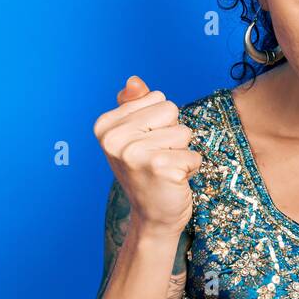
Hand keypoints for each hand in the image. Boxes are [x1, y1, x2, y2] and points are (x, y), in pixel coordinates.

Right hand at [93, 75, 201, 236]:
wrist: (153, 217)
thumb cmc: (147, 172)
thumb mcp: (136, 136)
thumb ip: (135, 105)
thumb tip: (134, 80)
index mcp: (105, 125)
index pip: (157, 98)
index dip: (161, 122)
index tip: (148, 144)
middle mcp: (114, 139)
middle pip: (171, 110)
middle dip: (173, 135)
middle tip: (159, 158)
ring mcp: (134, 153)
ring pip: (184, 132)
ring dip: (182, 153)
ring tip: (166, 169)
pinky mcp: (158, 168)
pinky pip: (193, 154)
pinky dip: (190, 168)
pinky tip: (174, 181)